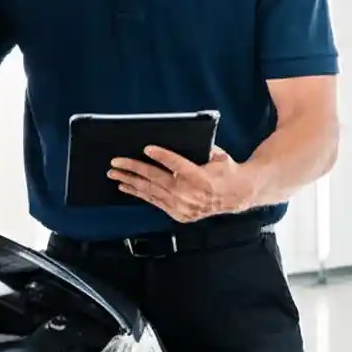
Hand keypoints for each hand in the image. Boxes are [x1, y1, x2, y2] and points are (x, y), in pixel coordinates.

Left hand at [109, 146, 258, 222]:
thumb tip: (179, 138)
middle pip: (156, 179)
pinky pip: (154, 202)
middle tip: (116, 162)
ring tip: (115, 175)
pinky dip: (139, 194)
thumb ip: (201, 148)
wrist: (236, 195)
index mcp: (200, 177)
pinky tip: (127, 187)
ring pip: (151, 192)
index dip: (161, 156)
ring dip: (130, 182)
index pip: (177, 165)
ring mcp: (182, 206)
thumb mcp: (218, 155)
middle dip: (133, 169)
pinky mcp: (178, 214)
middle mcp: (189, 194)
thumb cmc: (226, 170)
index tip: (146, 148)